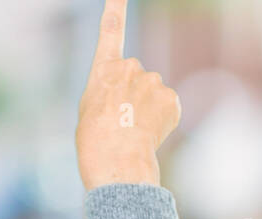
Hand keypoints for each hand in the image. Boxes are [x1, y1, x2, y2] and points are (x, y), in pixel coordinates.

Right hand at [75, 0, 180, 190]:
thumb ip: (110, 92)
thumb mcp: (90, 111)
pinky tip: (148, 134)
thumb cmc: (94, 141)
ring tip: (132, 131)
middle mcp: (130, 67)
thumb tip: (132, 96)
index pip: (111, 32)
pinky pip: (167, 107)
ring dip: (146, 109)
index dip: (115, 10)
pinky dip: (161, 120)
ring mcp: (153, 81)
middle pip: (135, 77)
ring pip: (152, 93)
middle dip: (132, 94)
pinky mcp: (171, 98)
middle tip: (120, 121)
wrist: (116, 160)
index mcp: (104, 70)